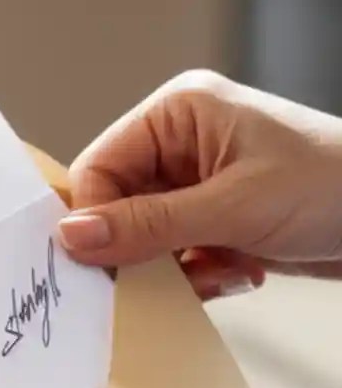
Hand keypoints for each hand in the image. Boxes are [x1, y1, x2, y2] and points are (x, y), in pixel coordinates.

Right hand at [58, 69, 341, 299]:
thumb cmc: (333, 186)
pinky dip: (200, 275)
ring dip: (176, 268)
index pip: (99, 167)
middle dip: (143, 248)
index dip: (95, 218)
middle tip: (172, 274)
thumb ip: (147, 225)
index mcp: (177, 113)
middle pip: (118, 206)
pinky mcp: (216, 217)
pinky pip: (176, 254)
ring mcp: (199, 182)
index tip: (100, 264)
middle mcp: (181, 142)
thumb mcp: (232, 208)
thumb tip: (71, 238)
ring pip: (145, 238)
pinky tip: (238, 272)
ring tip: (222, 271)